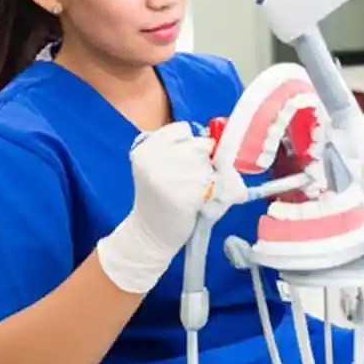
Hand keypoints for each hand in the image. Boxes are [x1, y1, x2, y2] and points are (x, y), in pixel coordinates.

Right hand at [96, 122, 217, 293]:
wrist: (150, 234)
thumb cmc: (163, 198)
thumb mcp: (163, 166)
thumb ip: (184, 149)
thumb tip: (215, 139)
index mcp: (147, 146)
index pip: (183, 129)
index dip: (191, 144)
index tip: (187, 161)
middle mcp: (153, 157)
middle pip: (200, 145)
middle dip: (204, 162)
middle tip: (193, 180)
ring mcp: (166, 177)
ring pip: (208, 166)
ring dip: (209, 179)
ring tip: (195, 192)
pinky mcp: (181, 197)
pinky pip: (211, 186)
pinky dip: (211, 194)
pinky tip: (197, 203)